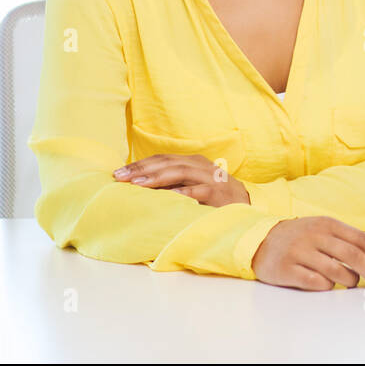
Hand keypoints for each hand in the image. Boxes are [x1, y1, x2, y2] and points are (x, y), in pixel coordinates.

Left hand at [113, 154, 249, 206]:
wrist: (245, 206)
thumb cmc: (213, 198)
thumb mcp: (192, 185)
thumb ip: (171, 183)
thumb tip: (137, 187)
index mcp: (192, 162)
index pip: (162, 159)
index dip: (139, 164)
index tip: (118, 172)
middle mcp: (200, 165)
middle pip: (167, 162)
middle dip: (142, 169)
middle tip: (121, 177)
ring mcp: (210, 177)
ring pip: (180, 172)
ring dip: (157, 178)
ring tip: (137, 184)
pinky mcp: (218, 192)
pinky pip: (197, 190)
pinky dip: (182, 192)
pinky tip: (166, 196)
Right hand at [251, 216, 364, 290]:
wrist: (260, 239)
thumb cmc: (299, 237)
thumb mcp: (323, 229)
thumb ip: (346, 240)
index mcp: (329, 225)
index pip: (363, 240)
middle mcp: (316, 236)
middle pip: (353, 255)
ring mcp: (300, 252)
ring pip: (336, 270)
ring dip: (350, 281)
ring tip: (352, 284)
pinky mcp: (287, 269)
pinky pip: (315, 282)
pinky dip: (327, 287)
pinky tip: (328, 286)